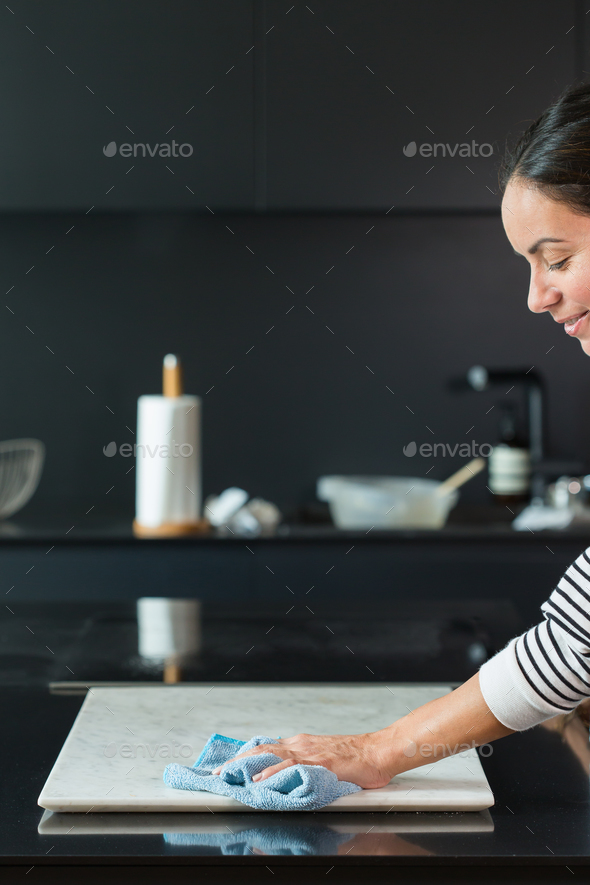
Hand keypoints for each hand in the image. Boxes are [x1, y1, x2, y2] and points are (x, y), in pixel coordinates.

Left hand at [212, 731, 393, 788]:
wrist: (378, 752)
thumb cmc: (355, 759)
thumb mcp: (323, 759)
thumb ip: (304, 765)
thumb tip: (286, 778)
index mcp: (300, 744)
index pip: (266, 748)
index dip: (244, 756)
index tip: (226, 765)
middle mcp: (300, 744)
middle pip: (261, 750)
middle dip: (236, 761)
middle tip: (216, 771)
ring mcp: (308, 752)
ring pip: (270, 755)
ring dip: (246, 765)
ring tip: (227, 775)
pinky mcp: (319, 763)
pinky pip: (291, 766)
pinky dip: (272, 772)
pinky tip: (259, 779)